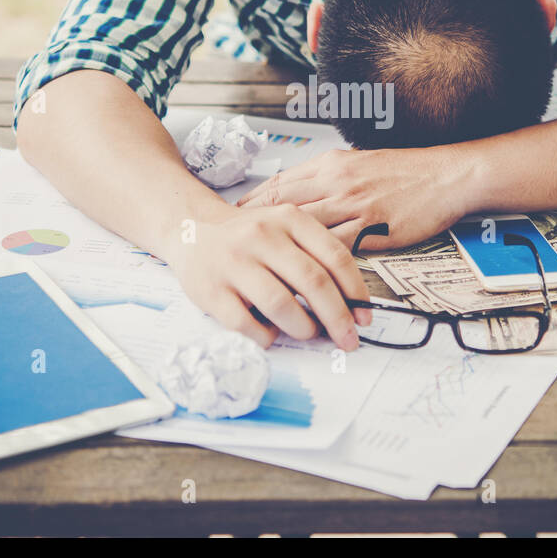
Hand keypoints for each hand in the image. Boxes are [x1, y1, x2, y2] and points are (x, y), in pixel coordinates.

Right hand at [165, 204, 371, 350]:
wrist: (191, 229)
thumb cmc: (249, 236)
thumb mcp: (285, 229)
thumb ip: (316, 256)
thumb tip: (350, 305)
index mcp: (288, 219)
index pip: (334, 256)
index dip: (356, 291)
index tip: (364, 317)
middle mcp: (262, 236)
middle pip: (313, 282)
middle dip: (337, 318)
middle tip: (347, 338)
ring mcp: (234, 263)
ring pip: (281, 305)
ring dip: (303, 327)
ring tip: (307, 331)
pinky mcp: (211, 290)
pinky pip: (247, 324)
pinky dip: (266, 336)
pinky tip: (271, 332)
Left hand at [236, 146, 467, 250]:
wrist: (446, 176)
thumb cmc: (407, 171)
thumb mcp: (360, 161)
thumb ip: (330, 176)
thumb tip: (303, 190)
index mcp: (332, 164)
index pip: (282, 183)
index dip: (255, 201)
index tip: (237, 215)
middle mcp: (337, 182)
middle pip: (284, 205)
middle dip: (255, 226)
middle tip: (235, 243)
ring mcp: (354, 206)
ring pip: (305, 230)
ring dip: (282, 249)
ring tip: (260, 265)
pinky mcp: (373, 228)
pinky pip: (337, 249)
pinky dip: (317, 264)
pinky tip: (302, 277)